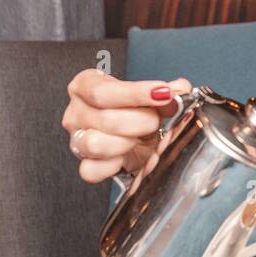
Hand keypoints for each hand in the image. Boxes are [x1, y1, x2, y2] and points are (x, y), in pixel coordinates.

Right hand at [62, 70, 190, 182]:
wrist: (133, 135)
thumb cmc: (135, 111)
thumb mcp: (149, 98)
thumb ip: (166, 91)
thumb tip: (180, 89)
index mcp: (85, 86)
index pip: (104, 91)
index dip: (137, 93)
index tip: (164, 93)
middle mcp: (75, 112)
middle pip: (107, 119)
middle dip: (142, 122)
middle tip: (156, 121)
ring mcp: (76, 140)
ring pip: (96, 144)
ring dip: (127, 143)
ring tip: (138, 138)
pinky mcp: (83, 165)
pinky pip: (91, 170)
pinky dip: (113, 165)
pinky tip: (126, 156)